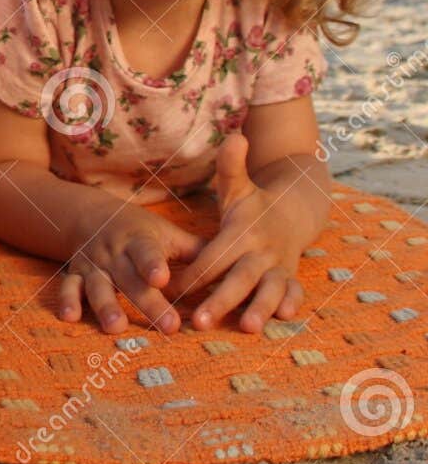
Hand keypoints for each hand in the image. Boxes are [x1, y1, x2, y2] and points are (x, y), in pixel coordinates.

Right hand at [59, 200, 202, 334]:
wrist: (89, 215)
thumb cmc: (139, 230)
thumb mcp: (166, 233)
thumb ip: (196, 252)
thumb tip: (236, 265)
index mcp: (138, 240)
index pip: (146, 252)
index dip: (152, 264)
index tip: (163, 279)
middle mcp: (114, 253)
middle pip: (130, 279)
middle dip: (148, 303)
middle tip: (169, 326)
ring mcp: (93, 265)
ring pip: (98, 286)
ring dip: (105, 306)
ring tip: (116, 327)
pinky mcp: (75, 274)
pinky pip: (69, 287)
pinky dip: (67, 301)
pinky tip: (70, 317)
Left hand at [163, 133, 305, 332]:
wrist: (293, 212)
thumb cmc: (250, 203)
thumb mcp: (237, 185)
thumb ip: (230, 166)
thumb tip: (234, 135)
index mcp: (241, 232)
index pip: (213, 256)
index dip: (193, 273)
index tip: (172, 290)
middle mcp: (261, 252)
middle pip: (239, 279)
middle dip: (220, 300)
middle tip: (199, 322)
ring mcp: (279, 267)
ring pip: (270, 290)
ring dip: (259, 308)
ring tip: (247, 327)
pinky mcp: (291, 278)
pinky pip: (293, 293)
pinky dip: (291, 304)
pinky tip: (283, 318)